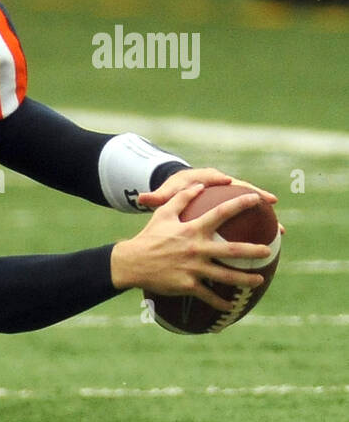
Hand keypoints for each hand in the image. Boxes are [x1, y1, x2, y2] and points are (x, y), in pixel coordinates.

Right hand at [110, 183, 272, 312]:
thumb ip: (182, 198)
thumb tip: (199, 186)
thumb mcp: (163, 214)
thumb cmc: (149, 236)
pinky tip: (231, 307)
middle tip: (268, 251)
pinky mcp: (187, 285)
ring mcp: (193, 268)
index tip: (257, 199)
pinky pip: (208, 295)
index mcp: (193, 229)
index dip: (240, 204)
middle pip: (232, 250)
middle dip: (253, 251)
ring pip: (226, 276)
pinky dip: (220, 302)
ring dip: (245, 280)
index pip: (221, 214)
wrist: (132, 262)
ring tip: (259, 281)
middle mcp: (196, 249)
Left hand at [138, 167, 283, 234]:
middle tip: (271, 205)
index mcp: (206, 178)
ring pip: (250, 208)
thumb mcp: (165, 194)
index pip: (220, 178)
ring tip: (280, 231)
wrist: (177, 187)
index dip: (231, 183)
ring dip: (265, 218)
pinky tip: (270, 243)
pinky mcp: (233, 211)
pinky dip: (258, 229)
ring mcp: (230, 199)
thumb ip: (158, 198)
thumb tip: (142, 198)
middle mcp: (222, 186)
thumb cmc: (171, 190)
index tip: (240, 187)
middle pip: (243, 190)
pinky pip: (248, 220)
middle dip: (257, 197)